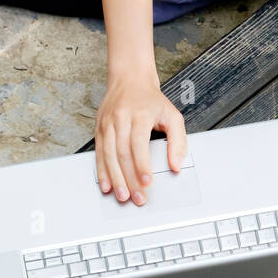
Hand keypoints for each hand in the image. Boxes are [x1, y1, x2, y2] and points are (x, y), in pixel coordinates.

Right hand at [95, 73, 187, 205]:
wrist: (129, 80)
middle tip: (137, 197)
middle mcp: (121, 119)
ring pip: (109, 155)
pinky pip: (99, 153)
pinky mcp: (99, 129)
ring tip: (122, 195)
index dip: (142, 165)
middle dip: (130, 178)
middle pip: (123, 153)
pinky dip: (102, 171)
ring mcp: (107, 124)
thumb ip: (178, 140)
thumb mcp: (172, 115)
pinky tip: (106, 184)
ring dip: (115, 178)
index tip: (147, 182)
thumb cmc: (151, 100)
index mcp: (140, 114)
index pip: (138, 143)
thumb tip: (175, 164)